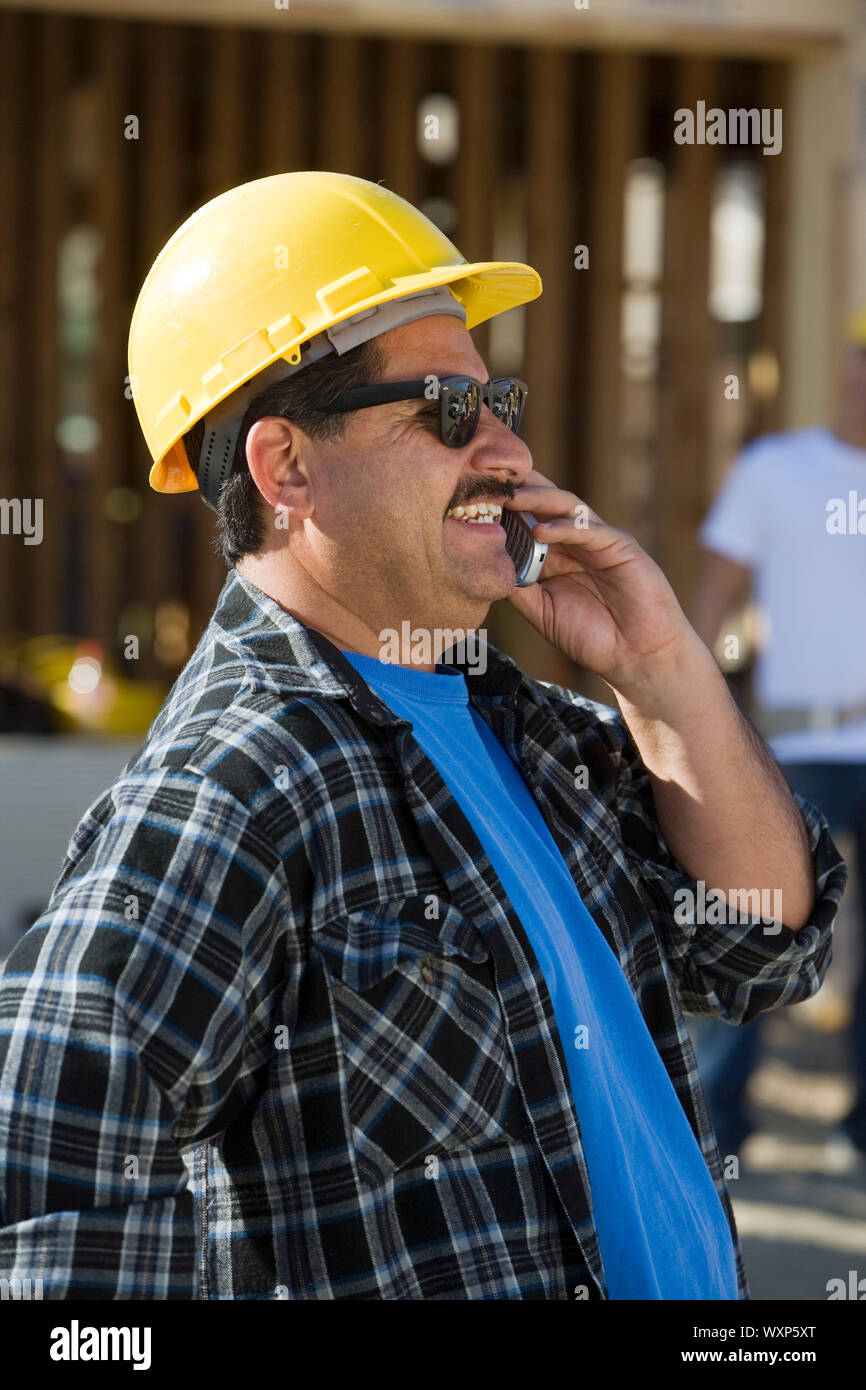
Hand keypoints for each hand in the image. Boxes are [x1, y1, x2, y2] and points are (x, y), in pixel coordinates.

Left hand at [505, 469, 698, 696]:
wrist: (636, 657)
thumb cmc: (592, 637)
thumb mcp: (543, 612)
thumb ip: (518, 587)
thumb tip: (483, 566)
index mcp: (556, 554)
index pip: (528, 518)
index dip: (504, 505)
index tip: (473, 495)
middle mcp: (576, 541)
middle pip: (546, 502)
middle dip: (520, 488)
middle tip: (490, 478)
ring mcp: (599, 540)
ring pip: (568, 507)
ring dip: (539, 499)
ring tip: (511, 497)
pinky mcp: (622, 546)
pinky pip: (592, 530)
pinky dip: (567, 528)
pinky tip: (543, 531)